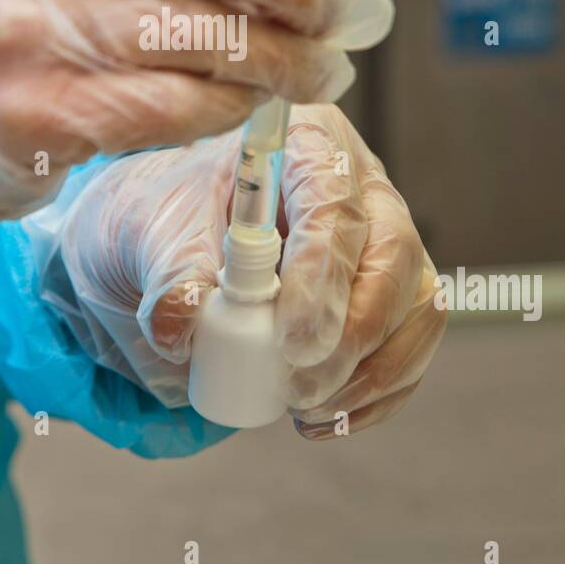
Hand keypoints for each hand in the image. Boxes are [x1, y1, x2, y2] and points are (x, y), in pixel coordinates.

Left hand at [27, 105, 445, 431]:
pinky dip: (375, 397)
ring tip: (303, 409)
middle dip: (354, 336)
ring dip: (372, 374)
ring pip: (418, 308)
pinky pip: (409, 351)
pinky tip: (323, 419)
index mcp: (305, 144)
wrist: (163, 246)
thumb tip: (184, 327)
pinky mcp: (391, 301)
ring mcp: (383, 245)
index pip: (336, 205)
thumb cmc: (164, 218)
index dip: (324, 278)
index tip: (292, 343)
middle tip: (297, 388)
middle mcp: (360, 188)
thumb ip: (168, 274)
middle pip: (395, 258)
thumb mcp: (146, 231)